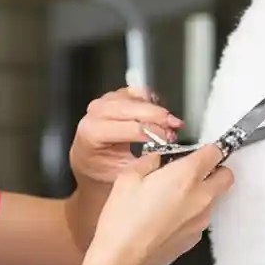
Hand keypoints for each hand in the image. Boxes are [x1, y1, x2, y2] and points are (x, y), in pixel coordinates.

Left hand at [69, 87, 183, 185]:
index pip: (131, 128)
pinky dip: (150, 100)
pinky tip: (157, 112)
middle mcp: (96, 113)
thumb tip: (165, 155)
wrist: (89, 162)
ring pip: (136, 97)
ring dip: (157, 108)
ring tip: (170, 122)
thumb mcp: (121, 173)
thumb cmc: (101, 168)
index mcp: (94, 132)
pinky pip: (136, 92)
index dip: (154, 132)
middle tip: (175, 126)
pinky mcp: (113, 96)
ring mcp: (104, 102)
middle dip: (159, 117)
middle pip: (134, 108)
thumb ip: (141, 163)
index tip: (169, 139)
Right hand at [78, 144, 232, 264]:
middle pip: (226, 176)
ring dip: (202, 192)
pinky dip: (191, 213)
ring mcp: (200, 220)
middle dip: (215, 169)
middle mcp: (200, 197)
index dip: (209, 149)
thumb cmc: (123, 221)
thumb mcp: (128, 177)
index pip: (216, 152)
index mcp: (185, 176)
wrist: (122, 259)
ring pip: (214, 198)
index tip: (201, 150)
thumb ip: (150, 160)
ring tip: (172, 196)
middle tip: (194, 170)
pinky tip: (167, 216)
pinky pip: (201, 217)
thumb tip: (159, 157)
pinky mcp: (195, 237)